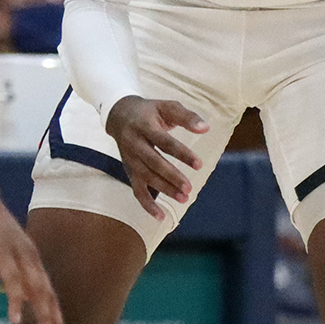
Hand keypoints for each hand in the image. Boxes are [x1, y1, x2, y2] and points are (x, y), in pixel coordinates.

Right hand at [0, 158, 67, 323]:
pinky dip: (17, 300)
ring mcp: (17, 255)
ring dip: (43, 318)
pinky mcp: (1, 252)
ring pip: (36, 291)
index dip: (56, 320)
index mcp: (31, 261)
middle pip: (49, 297)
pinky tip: (16, 319)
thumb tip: (20, 295)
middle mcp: (30, 259)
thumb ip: (13, 272)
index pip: (49, 296)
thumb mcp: (3, 252)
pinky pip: (12, 280)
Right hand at [105, 95, 207, 216]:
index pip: (164, 142)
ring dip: (164, 190)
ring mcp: (130, 158)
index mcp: (145, 126)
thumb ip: (187, 117)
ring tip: (183, 198)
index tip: (199, 165)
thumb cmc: (150, 111)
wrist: (118, 114)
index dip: (182, 154)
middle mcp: (134, 143)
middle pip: (153, 163)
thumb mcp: (167, 106)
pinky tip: (160, 217)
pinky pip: (136, 190)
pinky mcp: (129, 169)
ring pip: (146, 177)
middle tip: (189, 188)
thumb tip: (206, 128)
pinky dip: (147, 204)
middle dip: (172, 177)